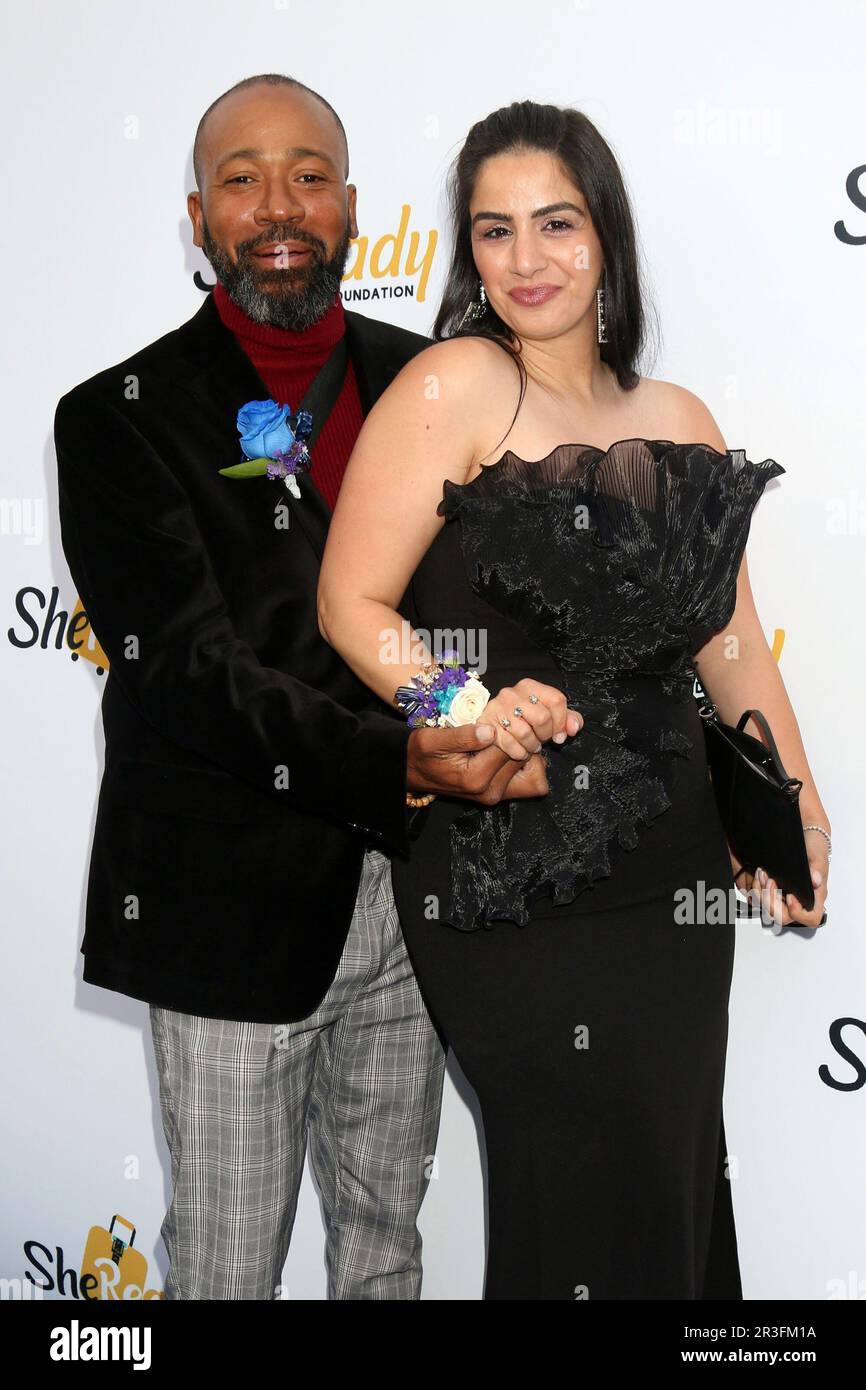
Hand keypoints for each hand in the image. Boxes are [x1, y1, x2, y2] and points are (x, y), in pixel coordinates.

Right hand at [407, 723, 549, 804]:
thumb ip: (462, 735)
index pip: (511, 747)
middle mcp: (489, 791)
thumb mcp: (432, 739)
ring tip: (509, 737)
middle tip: (511, 727)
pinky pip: (526, 780)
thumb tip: (491, 730)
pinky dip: (522, 763)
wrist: (411, 772)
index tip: (501, 719)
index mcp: (476, 778)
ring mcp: (494, 795)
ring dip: (527, 754)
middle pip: (530, 763)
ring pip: (534, 775)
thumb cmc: (420, 753)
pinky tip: (506, 748)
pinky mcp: (497, 794)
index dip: (510, 730)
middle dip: (525, 743)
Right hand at [475, 679, 582, 760]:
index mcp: (530, 686)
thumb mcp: (549, 713)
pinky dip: (519, 752)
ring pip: (524, 733)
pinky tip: (521, 751)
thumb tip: (574, 728)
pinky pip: (509, 744)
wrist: (492, 722)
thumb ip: (568, 719)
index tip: (560, 735)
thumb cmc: (524, 718)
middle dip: (545, 735)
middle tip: (542, 740)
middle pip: (542, 718)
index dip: (562, 722)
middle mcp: (512, 693)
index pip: (556, 700)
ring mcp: (497, 708)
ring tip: (531, 746)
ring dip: (532, 745)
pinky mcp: (487, 724)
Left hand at [729, 833, 828, 928]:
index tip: (790, 896)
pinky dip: (756, 888)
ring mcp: (785, 897)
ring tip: (762, 874)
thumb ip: (818, 867)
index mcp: (815, 896)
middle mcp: (800, 900)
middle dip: (771, 901)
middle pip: (784, 917)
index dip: (798, 912)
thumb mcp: (818, 853)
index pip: (811, 918)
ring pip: (769, 910)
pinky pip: (761, 899)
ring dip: (761, 893)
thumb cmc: (815, 846)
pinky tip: (759, 875)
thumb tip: (816, 881)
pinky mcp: (774, 891)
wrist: (805, 836)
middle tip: (770, 881)